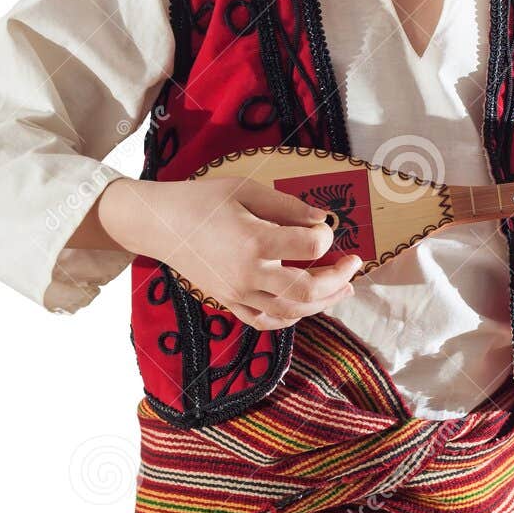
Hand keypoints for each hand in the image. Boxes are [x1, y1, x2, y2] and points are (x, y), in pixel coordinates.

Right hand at [93, 176, 363, 330]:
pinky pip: (264, 321)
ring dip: (322, 303)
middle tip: (354, 264)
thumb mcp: (247, 190)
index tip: (325, 226)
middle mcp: (247, 274)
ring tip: (344, 289)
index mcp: (254, 241)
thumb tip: (324, 220)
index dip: (326, 237)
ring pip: (289, 312)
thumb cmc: (203, 199)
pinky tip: (306, 305)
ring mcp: (236, 293)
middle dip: (337, 279)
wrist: (158, 224)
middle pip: (306, 290)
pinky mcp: (227, 302)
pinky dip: (290, 317)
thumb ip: (289, 206)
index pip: (310, 248)